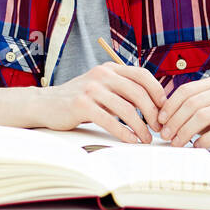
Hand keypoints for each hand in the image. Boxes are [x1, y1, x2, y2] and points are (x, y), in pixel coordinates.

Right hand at [37, 63, 166, 141]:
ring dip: (141, 127)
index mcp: (109, 69)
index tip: (164, 110)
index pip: (142, 75)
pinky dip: (124, 133)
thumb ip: (123, 91)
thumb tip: (155, 105)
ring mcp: (91, 89)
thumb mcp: (102, 88)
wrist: (46, 104)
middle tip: (158, 128)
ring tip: (146, 139)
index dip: (157, 92)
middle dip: (152, 113)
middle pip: (138, 92)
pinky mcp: (81, 104)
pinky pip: (110, 120)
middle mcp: (101, 75)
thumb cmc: (79, 100)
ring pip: (126, 109)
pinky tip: (131, 140)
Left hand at [157, 76, 209, 149]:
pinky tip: (196, 147)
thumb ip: (193, 109)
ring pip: (203, 116)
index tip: (159, 121)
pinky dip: (203, 140)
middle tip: (165, 135)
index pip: (186, 90)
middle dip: (174, 121)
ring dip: (185, 132)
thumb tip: (163, 119)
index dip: (169, 106)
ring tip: (176, 143)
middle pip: (192, 103)